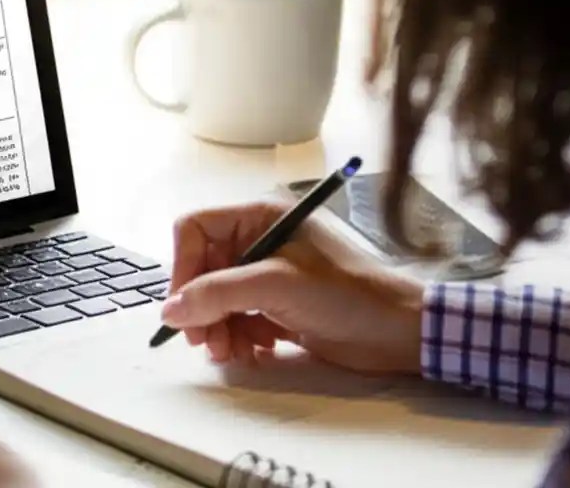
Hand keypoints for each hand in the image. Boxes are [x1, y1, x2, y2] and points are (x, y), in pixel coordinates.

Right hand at [163, 199, 424, 373]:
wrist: (398, 330)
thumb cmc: (347, 293)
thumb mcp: (276, 286)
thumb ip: (218, 293)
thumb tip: (171, 310)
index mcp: (259, 216)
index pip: (195, 230)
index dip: (183, 266)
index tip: (185, 305)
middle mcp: (259, 239)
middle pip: (202, 269)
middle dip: (201, 307)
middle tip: (205, 341)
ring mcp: (268, 273)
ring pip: (217, 298)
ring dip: (219, 328)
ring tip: (233, 352)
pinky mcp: (278, 303)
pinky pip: (238, 318)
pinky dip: (240, 337)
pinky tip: (257, 351)